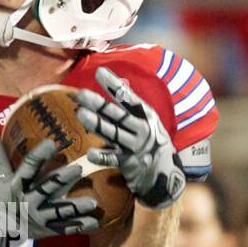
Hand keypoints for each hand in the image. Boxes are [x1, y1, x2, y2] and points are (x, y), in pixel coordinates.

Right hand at [0, 124, 99, 246]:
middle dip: (62, 180)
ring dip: (76, 206)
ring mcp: (39, 217)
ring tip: (93, 202)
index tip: (51, 143)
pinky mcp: (47, 228)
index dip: (39, 156)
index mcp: (16, 186)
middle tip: (79, 169)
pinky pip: (65, 228)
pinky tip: (94, 222)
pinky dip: (79, 226)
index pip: (27, 169)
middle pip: (47, 189)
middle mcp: (28, 202)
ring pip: (59, 210)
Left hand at [76, 67, 185, 209]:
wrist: (167, 173)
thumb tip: (112, 86)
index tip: (99, 73)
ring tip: (80, 114)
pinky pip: (113, 159)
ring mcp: (136, 147)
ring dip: (97, 124)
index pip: (128, 97)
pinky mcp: (130, 164)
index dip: (114, 85)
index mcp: (146, 115)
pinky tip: (90, 153)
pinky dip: (102, 156)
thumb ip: (129, 109)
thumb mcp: (145, 122)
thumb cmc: (151, 142)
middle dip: (99, 104)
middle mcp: (142, 129)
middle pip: (117, 114)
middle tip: (81, 94)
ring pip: (113, 133)